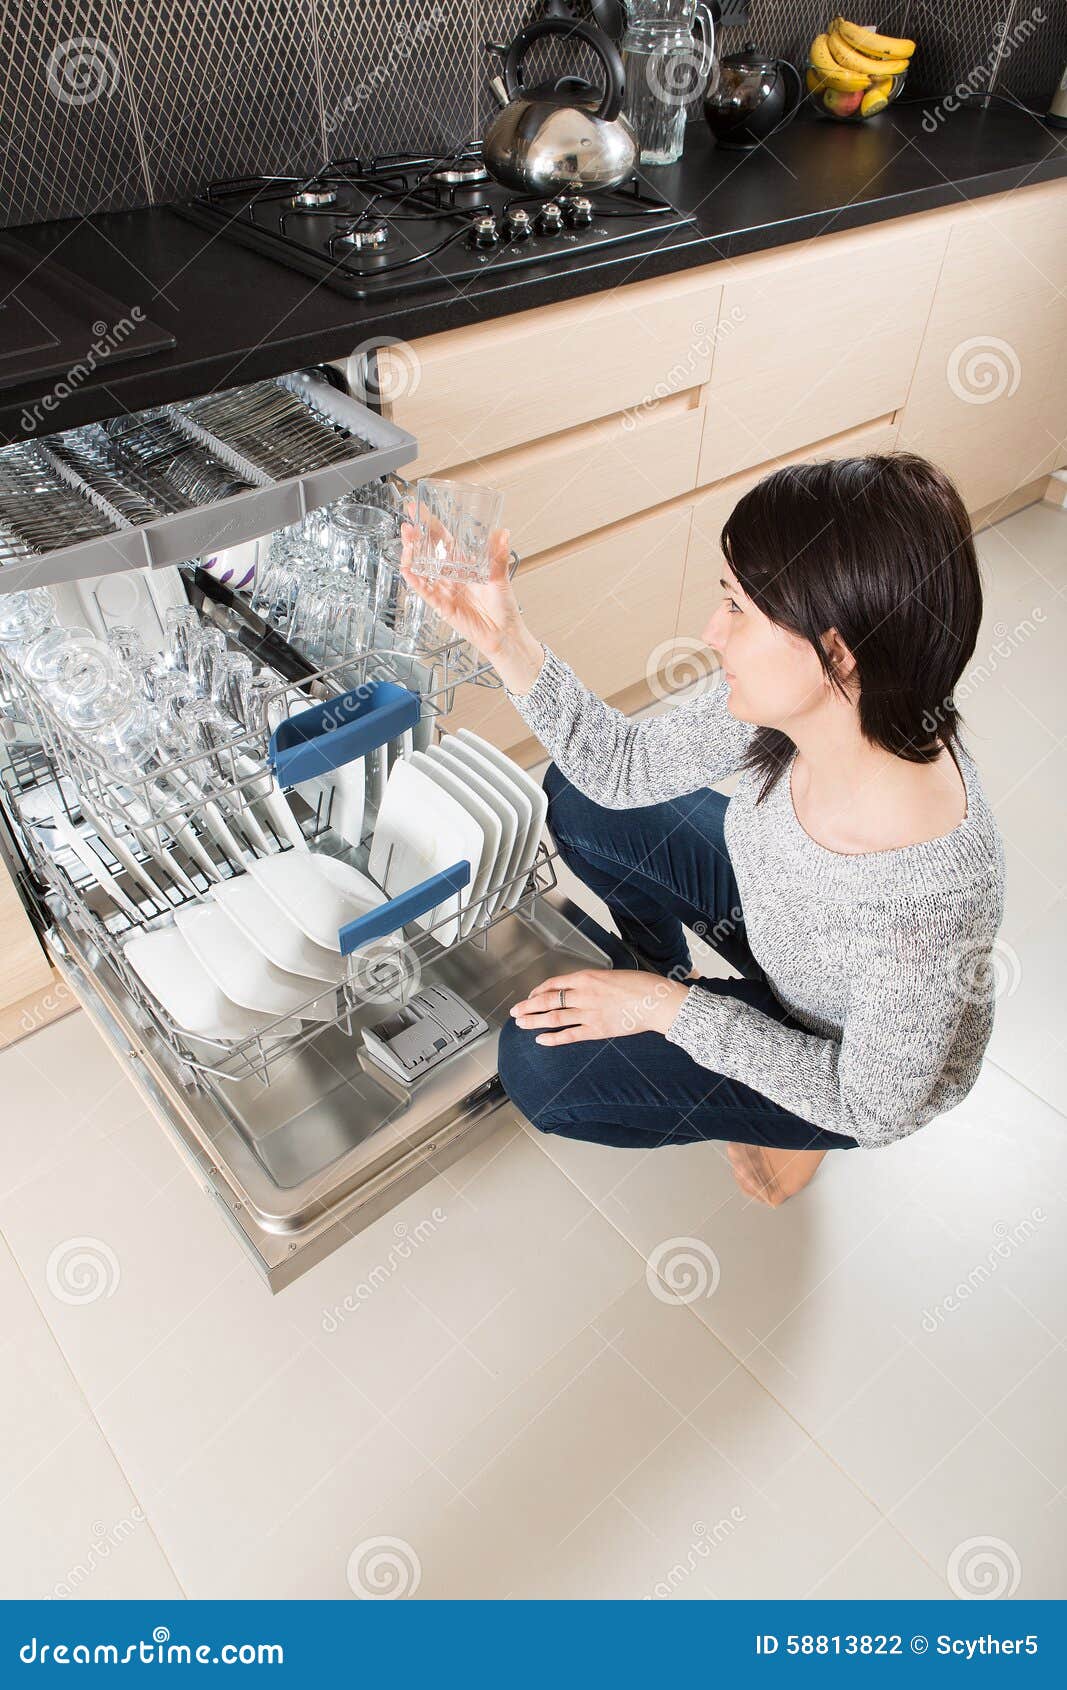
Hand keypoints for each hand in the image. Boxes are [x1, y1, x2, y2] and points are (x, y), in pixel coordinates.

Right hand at [399, 521, 541, 690]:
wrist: (503, 634)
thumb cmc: (504, 608)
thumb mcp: (501, 578)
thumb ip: (499, 556)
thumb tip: (503, 534)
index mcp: (465, 565)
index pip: (444, 540)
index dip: (432, 524)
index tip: (422, 509)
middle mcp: (452, 575)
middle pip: (428, 550)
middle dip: (417, 533)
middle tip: (409, 517)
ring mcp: (444, 589)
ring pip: (422, 567)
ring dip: (412, 551)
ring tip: (407, 536)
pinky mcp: (440, 605)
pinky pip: (423, 589)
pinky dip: (414, 578)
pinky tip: (408, 566)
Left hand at [510, 968, 690, 1045]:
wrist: (656, 1001)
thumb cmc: (640, 985)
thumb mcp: (611, 975)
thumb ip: (592, 983)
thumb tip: (578, 990)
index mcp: (586, 977)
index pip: (554, 983)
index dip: (538, 990)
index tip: (531, 995)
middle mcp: (583, 994)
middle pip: (548, 1000)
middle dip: (528, 1006)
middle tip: (515, 1011)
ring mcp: (588, 1013)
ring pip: (553, 1017)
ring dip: (534, 1021)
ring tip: (521, 1024)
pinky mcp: (596, 1030)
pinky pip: (569, 1035)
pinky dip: (553, 1038)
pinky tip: (541, 1040)